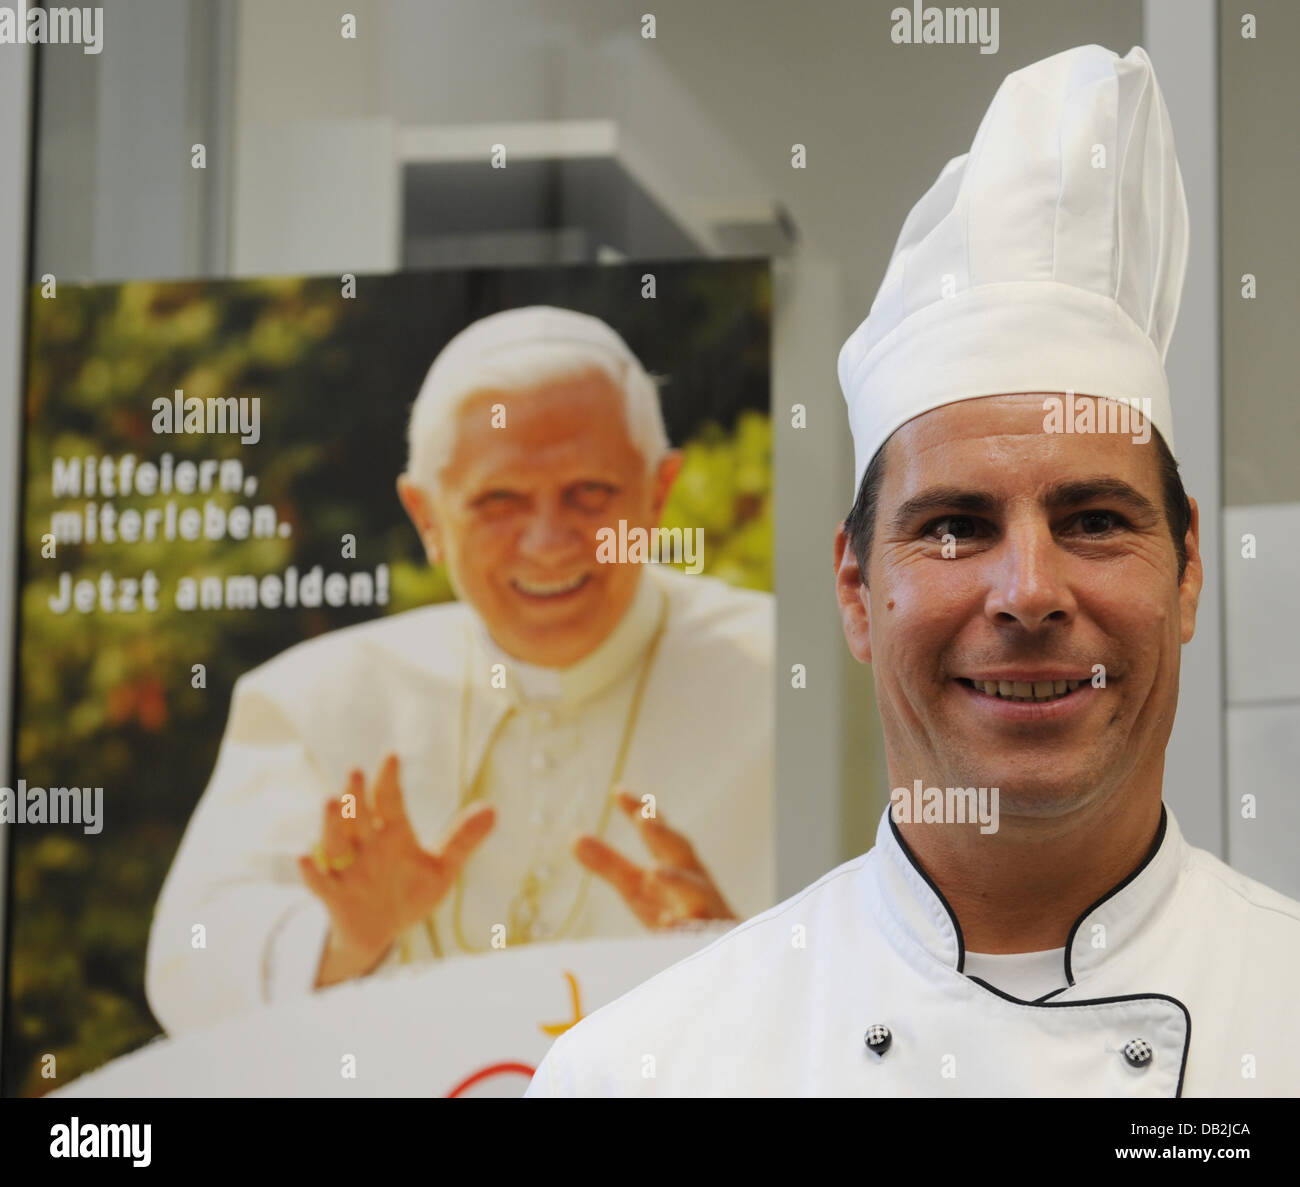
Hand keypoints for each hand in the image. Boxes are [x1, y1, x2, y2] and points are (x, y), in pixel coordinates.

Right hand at [298, 753, 494, 985]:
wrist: (381, 932)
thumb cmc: (408, 893)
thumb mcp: (441, 868)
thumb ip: (463, 840)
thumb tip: (493, 809)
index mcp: (392, 834)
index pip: (388, 800)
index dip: (388, 779)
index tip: (392, 756)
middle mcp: (365, 846)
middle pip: (358, 816)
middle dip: (356, 795)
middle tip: (355, 771)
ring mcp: (348, 869)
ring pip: (336, 841)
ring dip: (332, 823)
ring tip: (331, 801)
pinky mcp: (335, 896)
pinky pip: (320, 882)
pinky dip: (312, 871)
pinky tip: (304, 856)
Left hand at [573, 789, 736, 930]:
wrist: (724, 952)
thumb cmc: (678, 911)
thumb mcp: (638, 887)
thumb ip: (609, 863)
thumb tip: (575, 837)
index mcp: (675, 864)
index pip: (658, 834)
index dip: (641, 812)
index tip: (618, 792)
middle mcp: (694, 882)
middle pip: (682, 853)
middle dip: (664, 836)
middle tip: (643, 818)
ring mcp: (707, 910)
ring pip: (697, 892)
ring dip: (676, 880)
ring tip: (654, 872)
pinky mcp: (713, 940)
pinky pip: (702, 933)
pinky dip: (686, 927)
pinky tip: (667, 924)